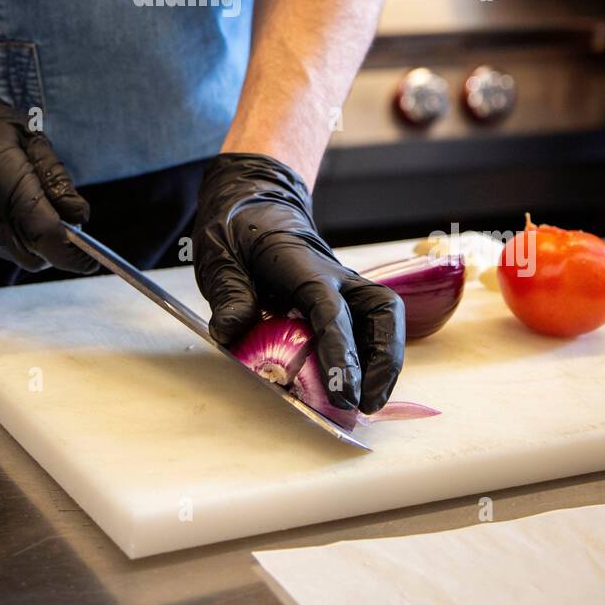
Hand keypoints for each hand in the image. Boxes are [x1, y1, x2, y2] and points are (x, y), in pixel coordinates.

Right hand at [0, 58, 97, 272]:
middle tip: (61, 224)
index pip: (46, 234)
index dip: (72, 254)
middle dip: (50, 247)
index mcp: (3, 179)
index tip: (89, 259)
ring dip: (22, 235)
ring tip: (16, 196)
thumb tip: (79, 215)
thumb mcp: (22, 131)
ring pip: (6, 249)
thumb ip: (53, 177)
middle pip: (29, 254)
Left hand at [193, 153, 404, 414]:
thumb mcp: (219, 255)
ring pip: (383, 318)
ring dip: (385, 362)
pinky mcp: (339, 298)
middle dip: (384, 359)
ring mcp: (341, 286)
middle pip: (382, 310)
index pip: (331, 310)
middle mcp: (333, 274)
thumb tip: (232, 333)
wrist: (252, 202)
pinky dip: (369, 357)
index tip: (342, 391)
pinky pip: (367, 326)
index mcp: (302, 263)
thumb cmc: (237, 227)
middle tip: (366, 402)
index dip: (340, 352)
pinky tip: (355, 384)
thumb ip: (228, 293)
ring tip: (369, 402)